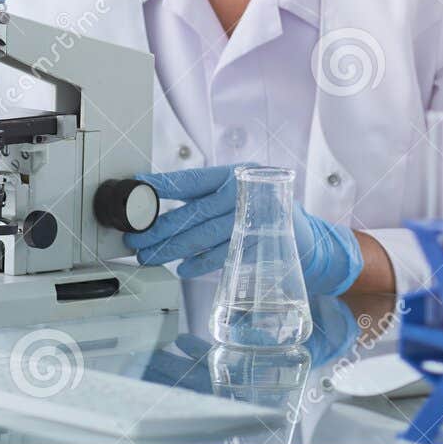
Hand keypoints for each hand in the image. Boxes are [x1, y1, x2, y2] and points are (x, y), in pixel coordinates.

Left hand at [128, 165, 364, 293]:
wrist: (305, 236)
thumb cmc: (262, 211)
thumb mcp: (239, 193)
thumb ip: (206, 198)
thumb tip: (157, 206)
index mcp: (235, 174)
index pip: (192, 180)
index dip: (163, 185)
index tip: (137, 188)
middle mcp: (244, 193)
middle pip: (193, 213)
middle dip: (159, 229)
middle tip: (136, 240)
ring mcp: (254, 219)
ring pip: (204, 236)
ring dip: (172, 249)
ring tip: (150, 257)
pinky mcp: (261, 243)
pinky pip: (223, 255)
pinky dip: (200, 263)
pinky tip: (183, 268)